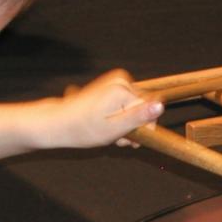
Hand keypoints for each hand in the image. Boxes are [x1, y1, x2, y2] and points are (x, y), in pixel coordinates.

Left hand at [46, 69, 163, 148]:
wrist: (61, 122)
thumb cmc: (84, 129)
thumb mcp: (115, 129)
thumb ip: (139, 117)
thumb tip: (161, 106)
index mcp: (122, 90)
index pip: (150, 111)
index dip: (142, 130)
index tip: (127, 141)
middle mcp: (121, 80)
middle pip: (143, 108)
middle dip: (133, 127)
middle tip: (117, 139)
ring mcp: (116, 80)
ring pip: (135, 107)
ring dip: (127, 124)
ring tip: (110, 133)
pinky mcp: (113, 84)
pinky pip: (127, 103)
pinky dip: (121, 116)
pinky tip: (109, 124)